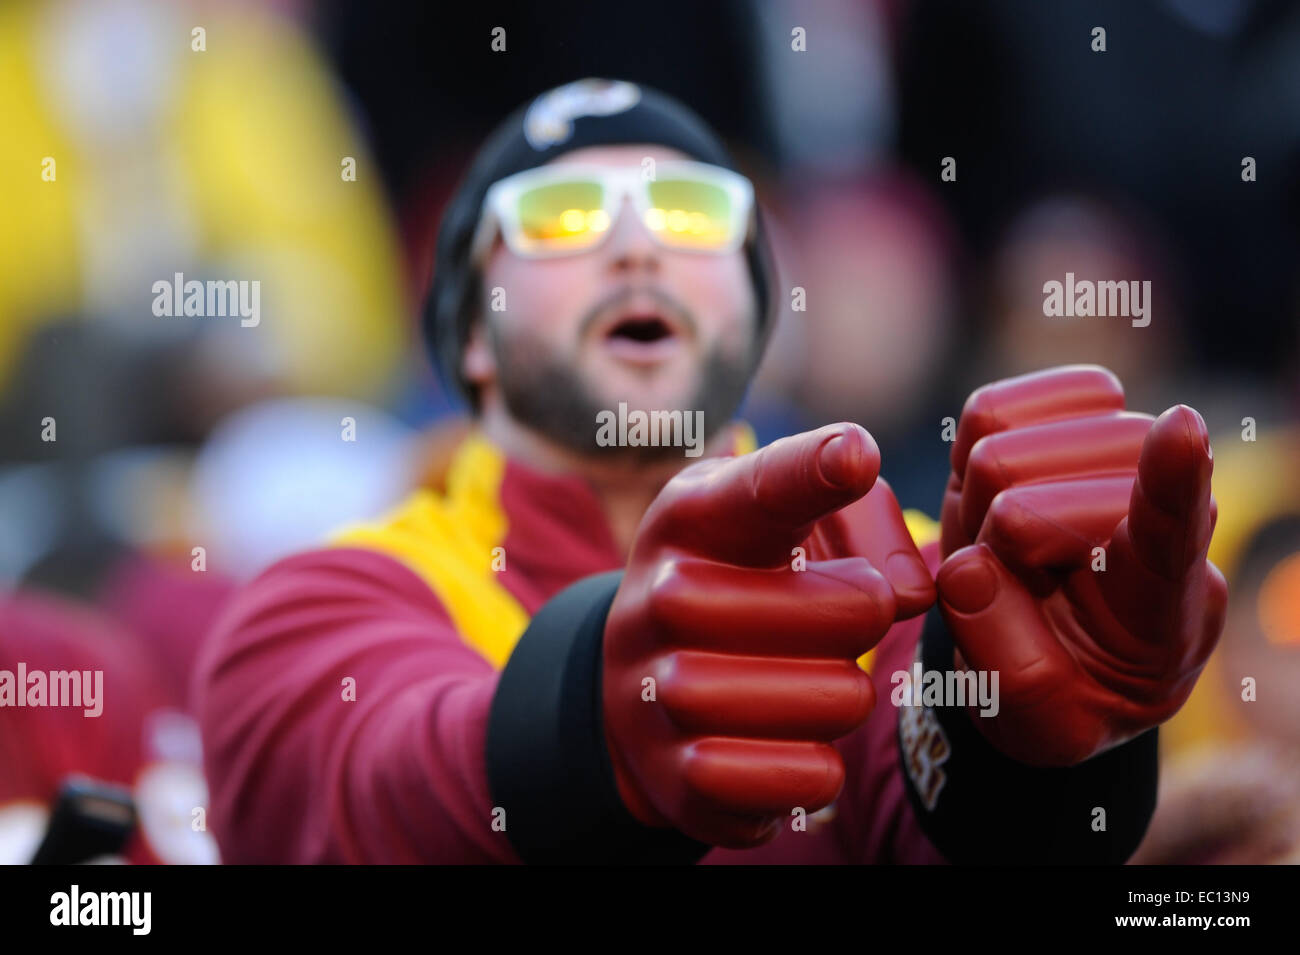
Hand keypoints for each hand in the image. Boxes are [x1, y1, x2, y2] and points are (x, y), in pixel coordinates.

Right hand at [603, 423, 933, 847]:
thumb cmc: (745, 586)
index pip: (758, 488)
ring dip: (845, 696)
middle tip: (855, 617)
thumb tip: (913, 591)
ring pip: (817, 699)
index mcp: (692, 517)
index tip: (856, 454)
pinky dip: (814, 770)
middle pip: (827, 608)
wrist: (643, 692)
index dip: (809, 470)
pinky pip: (790, 779)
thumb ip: (864, 525)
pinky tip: (799, 747)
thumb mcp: (788, 528)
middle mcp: (656, 597)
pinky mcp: (672, 776)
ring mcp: (653, 691)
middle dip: (866, 618)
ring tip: (824, 682)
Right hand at [937, 365, 1226, 765]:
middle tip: (1012, 581)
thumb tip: (967, 568)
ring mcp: (1109, 459)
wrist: (1049, 654)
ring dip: (980, 505)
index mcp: (1158, 606)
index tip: (1179, 431)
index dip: (1169, 482)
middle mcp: (1147, 513)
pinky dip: (974, 451)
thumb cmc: (1058, 695)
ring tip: (1006, 545)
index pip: (1169, 534)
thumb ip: (1009, 666)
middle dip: (992, 543)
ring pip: (1004, 447)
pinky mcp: (1062, 424)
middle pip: (1037, 493)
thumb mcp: (1038, 723)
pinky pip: (992, 408)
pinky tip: (996, 492)